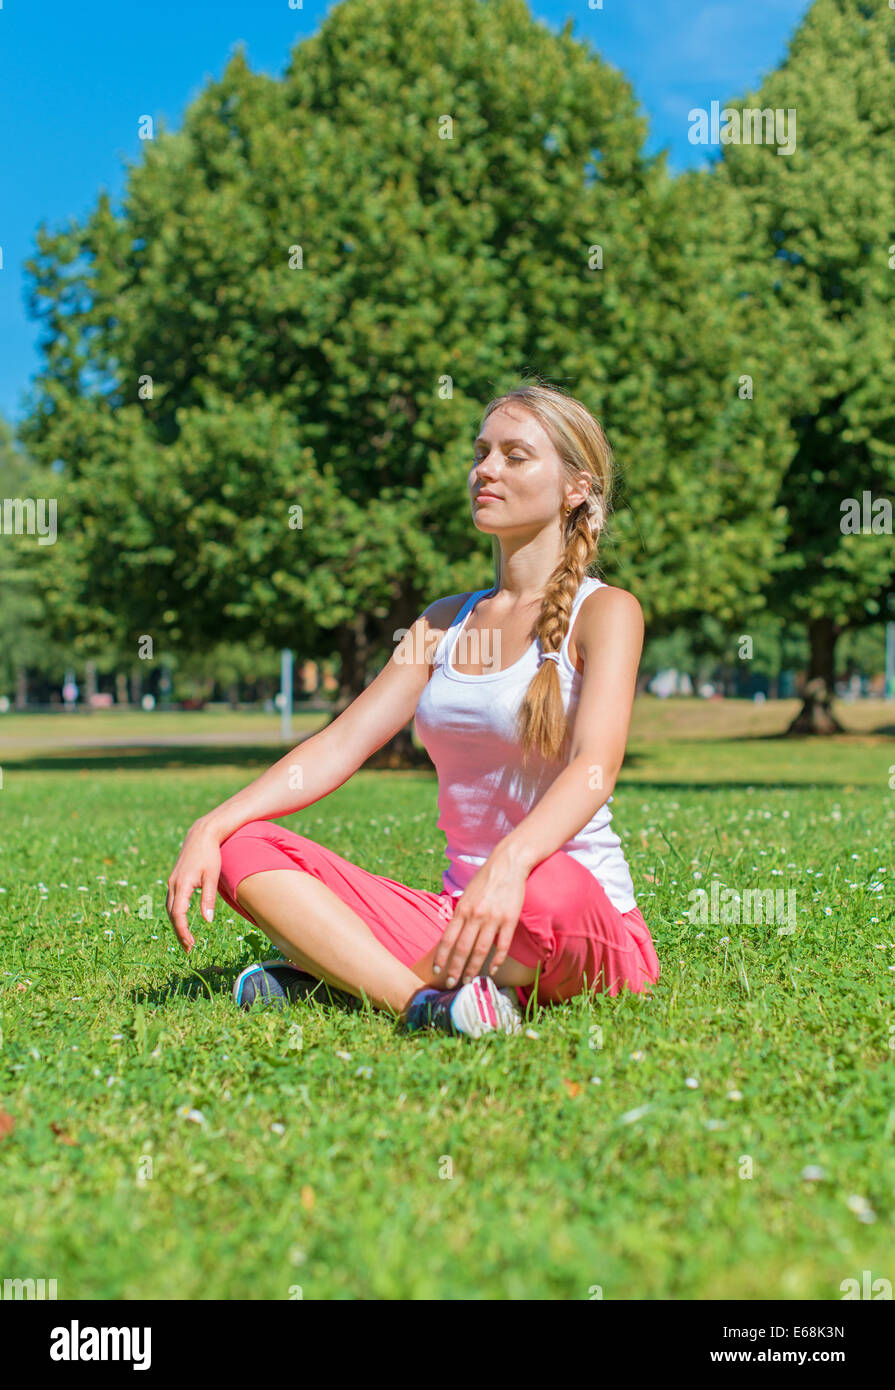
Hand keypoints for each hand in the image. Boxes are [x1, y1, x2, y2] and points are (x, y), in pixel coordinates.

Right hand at [165, 818, 221, 951]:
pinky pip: (172, 901)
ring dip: (177, 924)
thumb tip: (208, 920)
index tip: (190, 944)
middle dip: (179, 932)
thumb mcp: (212, 877)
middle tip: (188, 948)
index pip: (178, 914)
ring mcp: (171, 881)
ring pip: (170, 908)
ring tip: (187, 939)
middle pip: (172, 914)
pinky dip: (176, 914)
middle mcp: (173, 884)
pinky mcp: (174, 879)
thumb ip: (208, 898)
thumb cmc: (210, 855)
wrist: (201, 835)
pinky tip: (183, 921)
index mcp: (182, 884)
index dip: (183, 931)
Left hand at [433, 852, 527, 987]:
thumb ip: (459, 914)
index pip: (447, 939)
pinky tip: (491, 971)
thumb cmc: (485, 880)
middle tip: (450, 984)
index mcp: (462, 909)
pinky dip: (496, 961)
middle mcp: (475, 916)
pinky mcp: (510, 920)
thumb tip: (451, 935)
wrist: (507, 865)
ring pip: (480, 950)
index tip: (436, 971)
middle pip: (462, 949)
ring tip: (468, 981)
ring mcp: (493, 919)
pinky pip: (502, 946)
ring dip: (473, 968)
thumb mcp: (466, 895)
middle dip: (454, 969)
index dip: (441, 957)